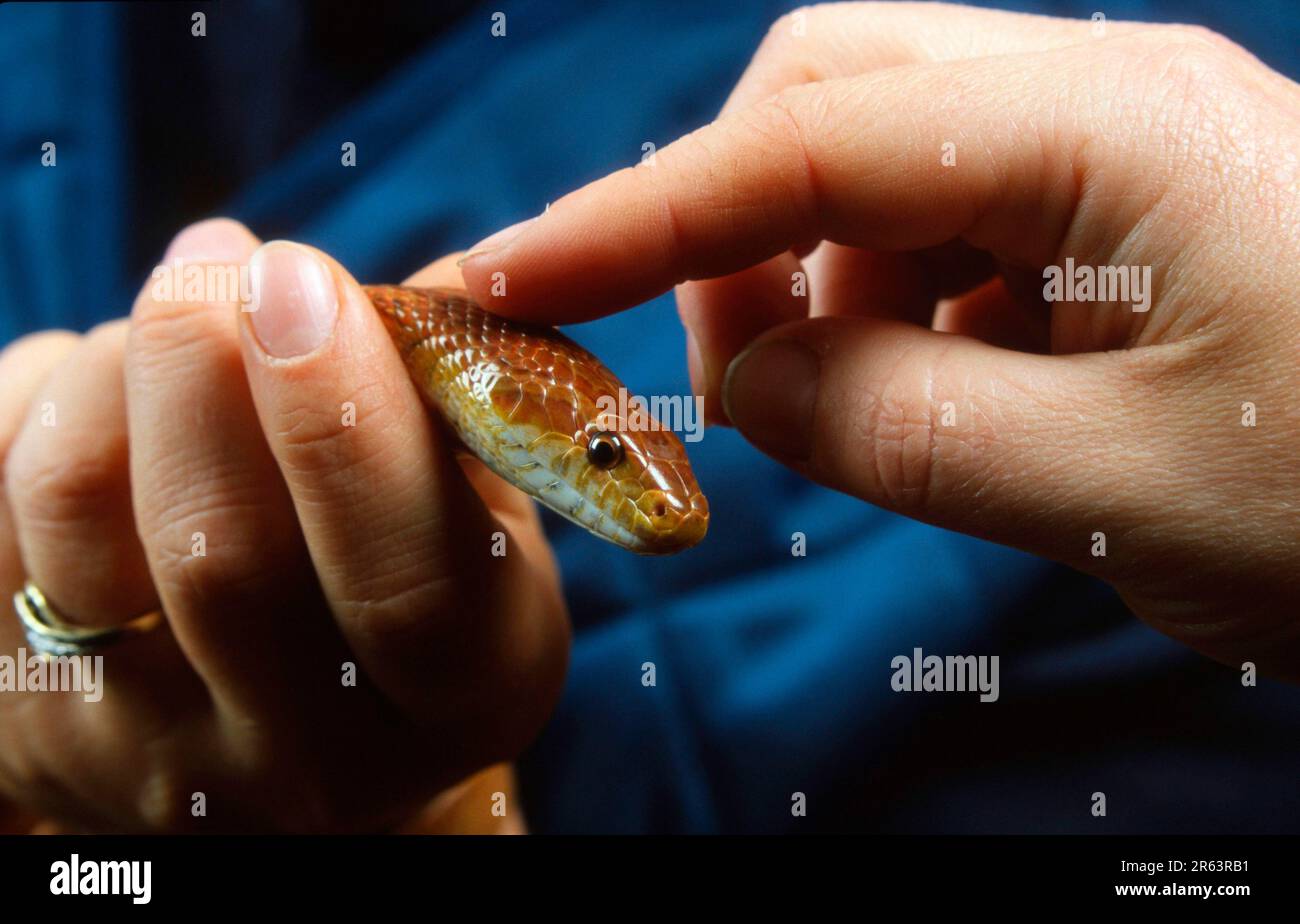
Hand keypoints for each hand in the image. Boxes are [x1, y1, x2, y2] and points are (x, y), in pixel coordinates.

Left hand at [0, 220, 567, 830]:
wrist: (298, 722)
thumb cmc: (412, 575)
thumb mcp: (488, 508)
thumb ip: (462, 399)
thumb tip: (425, 274)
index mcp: (458, 696)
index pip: (405, 587)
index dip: (345, 426)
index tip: (301, 280)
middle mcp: (305, 759)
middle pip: (220, 554)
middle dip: (199, 364)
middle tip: (217, 261)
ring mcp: (142, 753)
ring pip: (74, 513)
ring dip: (114, 367)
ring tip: (170, 320)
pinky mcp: (20, 720)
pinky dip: (29, 396)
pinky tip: (97, 384)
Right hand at [459, 3, 1299, 678]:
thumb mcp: (1112, 494)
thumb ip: (887, 423)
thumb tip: (737, 378)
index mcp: (1109, 126)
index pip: (798, 148)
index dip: (628, 220)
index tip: (503, 276)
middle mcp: (1103, 99)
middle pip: (829, 91)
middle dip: (731, 226)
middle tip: (725, 374)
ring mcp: (1116, 151)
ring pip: (881, 167)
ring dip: (821, 281)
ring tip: (862, 407)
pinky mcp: (1123, 217)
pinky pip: (949, 233)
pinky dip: (897, 313)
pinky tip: (950, 397)